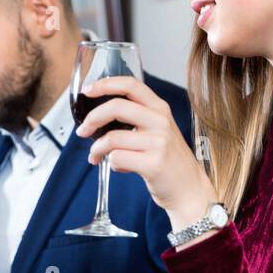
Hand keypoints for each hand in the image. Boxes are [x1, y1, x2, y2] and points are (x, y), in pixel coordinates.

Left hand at [75, 75, 218, 230]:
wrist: (189, 188)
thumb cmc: (169, 160)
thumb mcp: (158, 131)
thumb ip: (136, 119)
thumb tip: (97, 116)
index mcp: (159, 109)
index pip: (131, 85)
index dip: (105, 84)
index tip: (87, 90)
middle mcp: (160, 121)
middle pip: (116, 107)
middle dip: (92, 119)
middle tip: (83, 131)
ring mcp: (158, 143)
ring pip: (112, 138)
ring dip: (97, 149)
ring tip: (96, 156)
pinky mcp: (153, 164)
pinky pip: (117, 159)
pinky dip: (111, 164)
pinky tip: (120, 167)